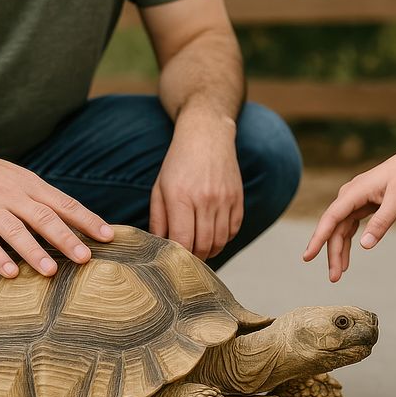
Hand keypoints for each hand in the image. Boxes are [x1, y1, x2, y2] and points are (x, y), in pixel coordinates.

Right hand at [0, 145, 113, 277]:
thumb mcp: (17, 179)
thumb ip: (41, 200)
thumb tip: (74, 223)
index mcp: (29, 185)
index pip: (64, 204)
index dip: (87, 221)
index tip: (108, 237)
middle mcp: (12, 195)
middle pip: (44, 218)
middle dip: (67, 239)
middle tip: (86, 259)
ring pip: (15, 230)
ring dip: (34, 251)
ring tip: (51, 272)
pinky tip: (10, 272)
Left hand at [150, 108, 242, 259]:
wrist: (207, 135)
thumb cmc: (179, 163)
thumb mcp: (159, 188)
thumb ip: (158, 219)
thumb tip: (158, 246)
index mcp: (181, 197)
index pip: (182, 240)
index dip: (178, 257)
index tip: (173, 261)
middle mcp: (205, 200)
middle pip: (203, 245)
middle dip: (194, 258)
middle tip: (186, 260)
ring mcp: (224, 199)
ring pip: (219, 241)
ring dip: (209, 251)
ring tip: (199, 250)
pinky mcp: (237, 199)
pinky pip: (233, 230)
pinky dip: (223, 239)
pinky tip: (213, 235)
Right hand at [303, 139, 395, 281]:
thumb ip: (382, 222)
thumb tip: (364, 246)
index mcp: (354, 192)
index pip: (331, 218)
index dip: (318, 238)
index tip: (308, 256)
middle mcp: (349, 196)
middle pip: (333, 228)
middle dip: (331, 253)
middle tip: (333, 278)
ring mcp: (353, 201)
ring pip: (339, 230)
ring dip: (337, 251)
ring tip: (338, 274)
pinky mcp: (361, 205)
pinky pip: (348, 227)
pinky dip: (346, 244)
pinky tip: (346, 260)